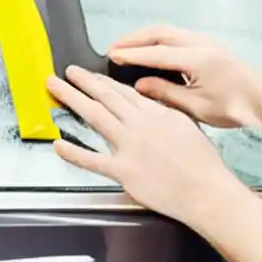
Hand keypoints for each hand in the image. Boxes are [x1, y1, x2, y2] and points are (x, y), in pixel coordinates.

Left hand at [46, 65, 243, 224]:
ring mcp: (130, 147)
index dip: (103, 82)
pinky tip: (58, 144)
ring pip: (95, 117)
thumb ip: (164, 112)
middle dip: (82, 82)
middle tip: (65, 72)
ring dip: (72, 100)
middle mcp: (140, 125)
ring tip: (55, 89)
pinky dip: (74, 152)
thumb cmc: (202, 162)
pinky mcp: (124, 171)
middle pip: (105, 97)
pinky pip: (93, 160)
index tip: (90, 76)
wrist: (206, 189)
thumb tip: (150, 104)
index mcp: (157, 113)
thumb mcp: (187, 125)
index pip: (124, 92)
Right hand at [106, 25, 261, 130]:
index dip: (132, 54)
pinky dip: (158, 39)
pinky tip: (150, 50)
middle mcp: (200, 43)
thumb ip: (165, 93)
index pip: (156, 52)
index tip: (112, 55)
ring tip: (126, 47)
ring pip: (168, 31)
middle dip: (134, 39)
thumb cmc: (233, 107)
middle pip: (160, 33)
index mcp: (197, 58)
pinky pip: (177, 36)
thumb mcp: (195, 107)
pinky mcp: (208, 46)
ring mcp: (205, 42)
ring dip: (145, 37)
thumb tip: (140, 85)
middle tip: (113, 49)